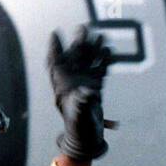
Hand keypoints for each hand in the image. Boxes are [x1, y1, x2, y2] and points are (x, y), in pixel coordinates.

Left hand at [48, 26, 111, 160]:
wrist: (87, 137)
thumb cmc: (78, 127)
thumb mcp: (79, 115)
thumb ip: (82, 103)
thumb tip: (88, 91)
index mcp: (62, 85)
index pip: (56, 62)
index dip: (55, 48)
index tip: (55, 33)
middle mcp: (72, 82)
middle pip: (74, 57)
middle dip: (78, 43)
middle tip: (83, 27)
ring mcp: (85, 84)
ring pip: (89, 62)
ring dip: (94, 50)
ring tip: (101, 35)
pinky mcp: (96, 88)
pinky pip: (100, 71)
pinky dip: (105, 61)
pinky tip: (110, 51)